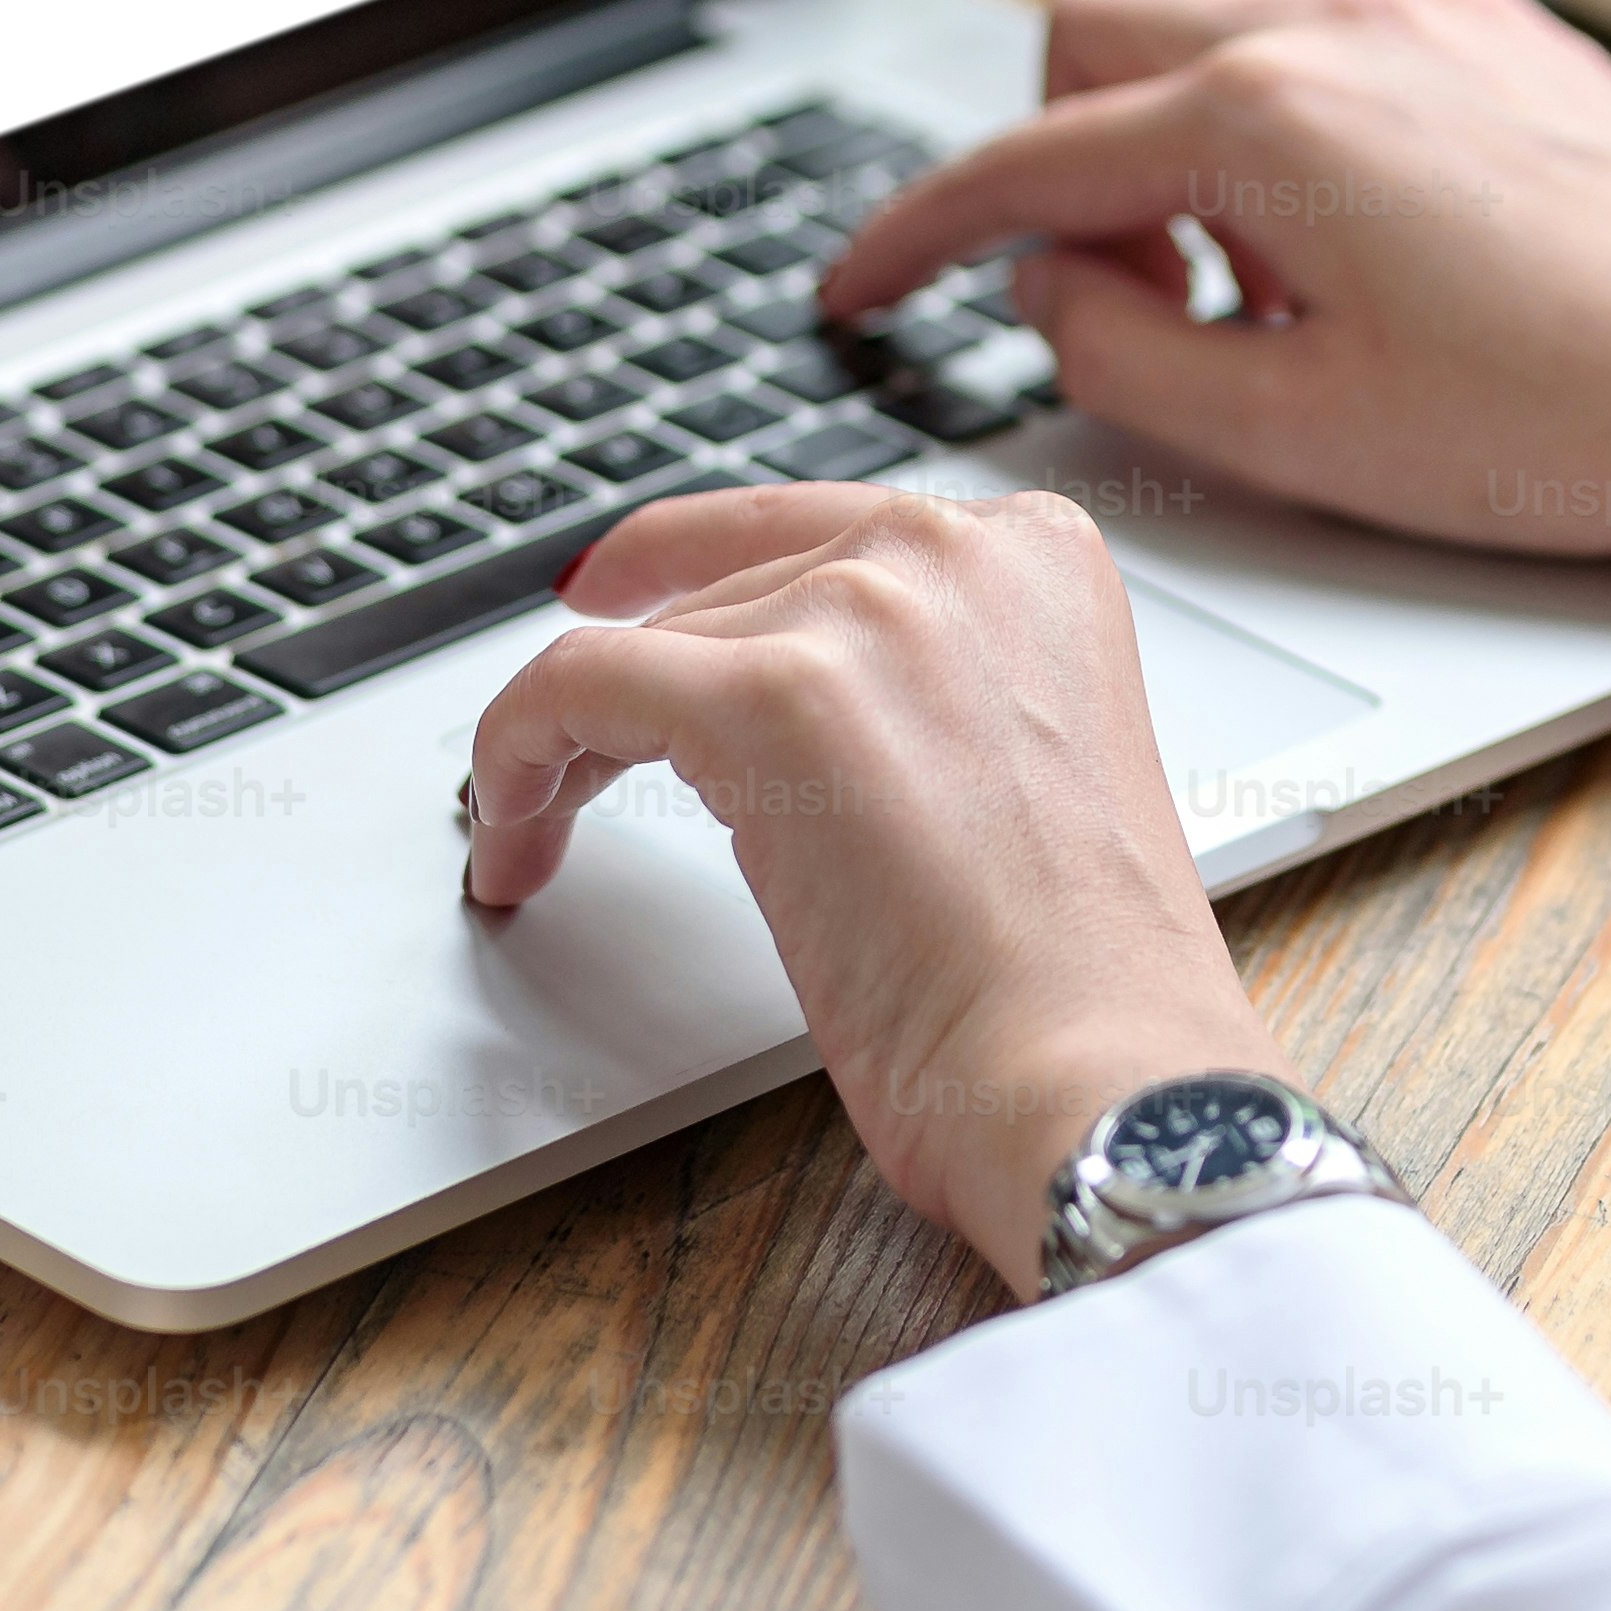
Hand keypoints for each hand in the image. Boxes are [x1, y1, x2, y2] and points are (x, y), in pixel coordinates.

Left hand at [462, 480, 1276, 1283]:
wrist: (1101, 1076)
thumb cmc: (1081, 985)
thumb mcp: (1028, 767)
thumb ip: (932, 693)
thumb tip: (792, 710)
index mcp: (1035, 557)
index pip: (818, 533)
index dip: (699, 576)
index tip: (634, 602)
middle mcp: (953, 553)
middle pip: (719, 586)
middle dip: (633, 686)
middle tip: (566, 757)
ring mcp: (861, 613)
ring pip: (637, 643)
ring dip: (564, 744)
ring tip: (535, 829)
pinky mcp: (766, 696)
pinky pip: (574, 686)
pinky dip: (514, 754)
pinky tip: (508, 831)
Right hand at [815, 0, 1610, 591]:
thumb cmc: (1569, 422)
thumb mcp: (1296, 440)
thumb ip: (1121, 358)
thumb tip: (1055, 291)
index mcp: (1265, 119)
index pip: (1022, 164)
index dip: (915, 237)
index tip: (857, 287)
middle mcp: (1333, 18)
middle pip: (1091, 40)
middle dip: (1066, 164)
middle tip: (1137, 303)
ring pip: (1205, 15)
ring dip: (1179, 134)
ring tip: (1272, 284)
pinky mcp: (1492, 16)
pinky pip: (1320, 18)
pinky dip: (1286, 107)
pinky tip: (1358, 231)